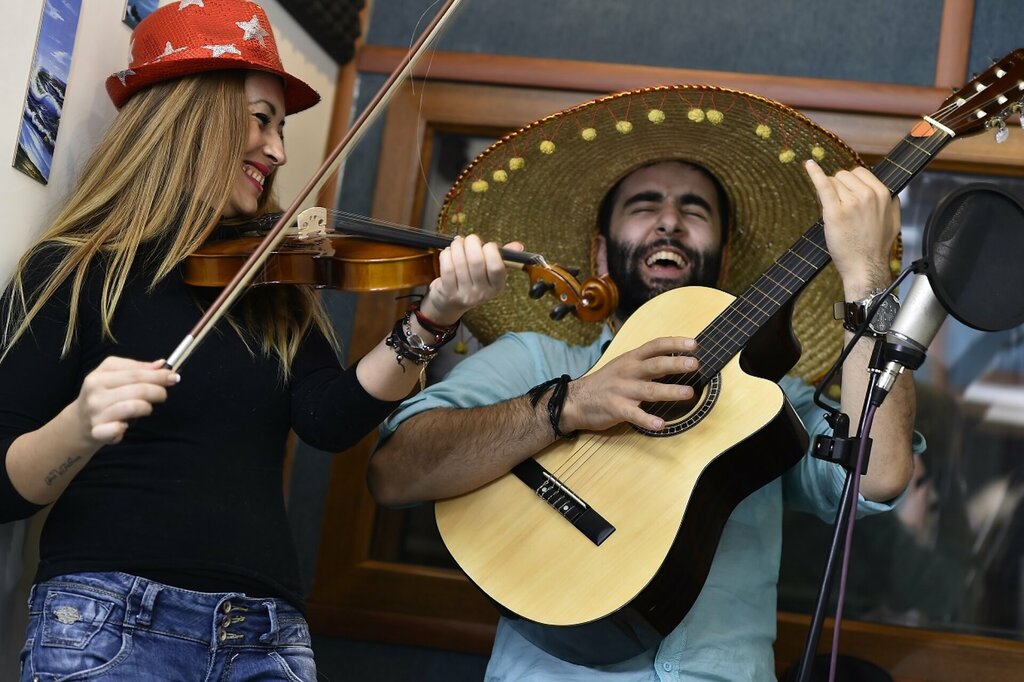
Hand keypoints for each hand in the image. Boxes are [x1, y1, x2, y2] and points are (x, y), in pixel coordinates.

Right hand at [73, 357, 178, 445]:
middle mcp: (95, 393)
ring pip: (133, 406)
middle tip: (163, 394)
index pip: (135, 373)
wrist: (79, 422)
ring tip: (146, 408)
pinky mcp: (97, 431)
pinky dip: (124, 427)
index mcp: (99, 376)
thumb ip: (137, 369)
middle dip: (158, 391)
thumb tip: (161, 364)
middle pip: (138, 389)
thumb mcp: (113, 376)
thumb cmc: (102, 396)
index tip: (173, 376)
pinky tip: (125, 425)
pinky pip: (117, 429)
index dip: (158, 375)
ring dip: (146, 408)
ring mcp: (96, 412)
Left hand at [419, 235, 520, 325]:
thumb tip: (518, 246)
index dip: (491, 249)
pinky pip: (447, 267)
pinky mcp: (448, 292)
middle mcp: (482, 293)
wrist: (452, 303)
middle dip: (471, 243)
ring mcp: (465, 294)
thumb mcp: (490, 272)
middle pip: (476, 261)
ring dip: (457, 246)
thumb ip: (503, 256)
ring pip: (459, 261)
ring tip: (457, 244)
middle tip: (469, 240)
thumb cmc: (473, 280)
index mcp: (497, 286)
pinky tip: (448, 253)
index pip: (497, 266)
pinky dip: (446, 255)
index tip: (487, 245)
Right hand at [560, 336, 697, 432]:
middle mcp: (628, 372)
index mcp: (631, 359)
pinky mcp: (616, 408)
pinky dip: (647, 420)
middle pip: (655, 365)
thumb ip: (645, 363)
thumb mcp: (623, 366)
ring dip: (670, 391)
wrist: (575, 400)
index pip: (655, 346)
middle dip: (675, 364)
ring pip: (649, 390)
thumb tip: (674, 360)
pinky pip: (635, 415)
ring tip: (688, 393)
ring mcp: (622, 390)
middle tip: (694, 364)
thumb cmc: (605, 383)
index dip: (674, 344)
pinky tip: (660, 424)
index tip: (693, 344)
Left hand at [805, 159, 899, 296]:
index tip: (847, 195)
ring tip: (836, 213)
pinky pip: (823, 186)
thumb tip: (889, 193)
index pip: (860, 172)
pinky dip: (815, 174)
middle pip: (843, 175)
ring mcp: (850, 202)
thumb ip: (892, 203)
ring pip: (832, 183)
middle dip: (839, 188)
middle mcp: (867, 194)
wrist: (865, 266)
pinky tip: (808, 165)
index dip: (850, 184)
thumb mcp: (894, 221)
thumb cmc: (877, 247)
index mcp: (882, 193)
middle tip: (840, 207)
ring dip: (830, 194)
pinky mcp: (834, 212)